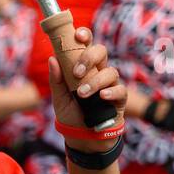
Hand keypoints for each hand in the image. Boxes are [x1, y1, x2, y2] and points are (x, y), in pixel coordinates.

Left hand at [48, 27, 125, 151]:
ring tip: (82, 94)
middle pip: (101, 51)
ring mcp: (110, 84)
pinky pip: (120, 90)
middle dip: (89, 57)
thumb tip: (52, 59)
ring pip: (109, 71)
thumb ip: (56, 80)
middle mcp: (98, 71)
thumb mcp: (59, 98)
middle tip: (77, 73)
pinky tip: (102, 97)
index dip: (84, 36)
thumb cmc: (71, 114)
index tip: (77, 35)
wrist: (82, 138)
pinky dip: (111, 92)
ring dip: (95, 82)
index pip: (86, 45)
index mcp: (83, 67)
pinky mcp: (120, 99)